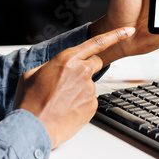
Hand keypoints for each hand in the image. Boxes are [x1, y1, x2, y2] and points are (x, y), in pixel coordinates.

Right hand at [14, 26, 134, 148]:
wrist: (33, 128)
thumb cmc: (30, 102)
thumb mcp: (32, 74)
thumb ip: (50, 66)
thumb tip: (55, 68)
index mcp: (67, 59)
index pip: (97, 42)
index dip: (115, 35)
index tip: (128, 31)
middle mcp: (82, 71)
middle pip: (94, 63)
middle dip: (85, 67)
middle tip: (68, 82)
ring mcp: (89, 89)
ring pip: (88, 84)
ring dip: (78, 90)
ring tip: (59, 101)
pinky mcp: (92, 105)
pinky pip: (89, 100)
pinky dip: (80, 103)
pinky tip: (65, 109)